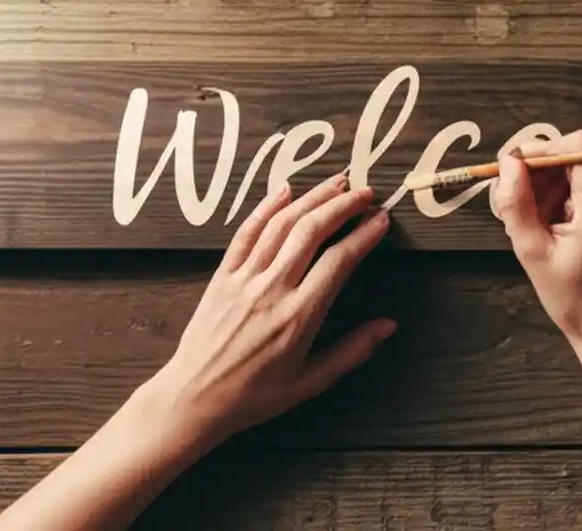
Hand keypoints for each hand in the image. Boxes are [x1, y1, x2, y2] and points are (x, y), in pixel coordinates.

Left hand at [142, 173, 394, 446]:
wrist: (194, 398)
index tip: (381, 220)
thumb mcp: (309, 383)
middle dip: (342, 206)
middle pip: (312, 231)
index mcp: (298, 317)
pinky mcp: (222, 276)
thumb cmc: (254, 396)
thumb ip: (351, 352)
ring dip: (312, 198)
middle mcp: (272, 290)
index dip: (364, 235)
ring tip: (337, 183)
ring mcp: (244, 279)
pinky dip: (266, 207)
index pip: (339, 261)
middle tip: (365, 193)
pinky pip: (246, 233)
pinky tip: (285, 191)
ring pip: (281, 225)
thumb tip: (388, 326)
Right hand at [493, 130, 581, 349]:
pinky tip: (559, 224)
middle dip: (545, 169)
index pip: (581, 146)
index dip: (545, 148)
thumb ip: (516, 203)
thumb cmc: (572, 299)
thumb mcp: (532, 253)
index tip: (518, 168)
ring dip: (557, 184)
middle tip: (518, 198)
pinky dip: (574, 195)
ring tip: (538, 219)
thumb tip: (509, 162)